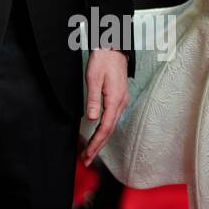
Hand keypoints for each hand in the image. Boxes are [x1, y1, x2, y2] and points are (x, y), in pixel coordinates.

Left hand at [81, 48, 128, 165]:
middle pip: (109, 131)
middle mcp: (120, 104)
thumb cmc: (103, 61)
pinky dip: (104, 130)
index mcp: (115, 100)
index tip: (87, 154)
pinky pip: (111, 119)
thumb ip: (93, 99)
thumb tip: (92, 118)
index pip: (105, 128)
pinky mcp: (118, 99)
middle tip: (87, 160)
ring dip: (100, 140)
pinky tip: (98, 135)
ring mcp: (121, 102)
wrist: (114, 48)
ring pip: (111, 126)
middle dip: (97, 147)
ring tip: (90, 152)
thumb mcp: (94, 78)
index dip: (96, 143)